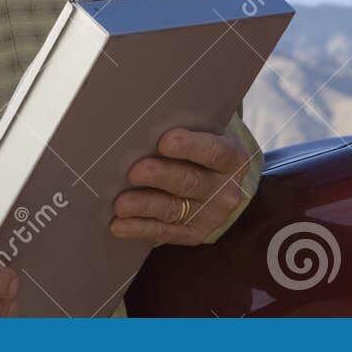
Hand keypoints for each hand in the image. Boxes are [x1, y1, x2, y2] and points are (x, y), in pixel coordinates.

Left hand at [110, 127, 250, 245]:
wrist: (223, 186)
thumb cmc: (203, 149)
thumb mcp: (208, 133)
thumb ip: (188, 125)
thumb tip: (147, 118)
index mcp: (232, 158)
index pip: (213, 151)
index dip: (190, 146)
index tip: (165, 141)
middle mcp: (224, 189)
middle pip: (189, 182)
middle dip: (160, 176)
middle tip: (135, 172)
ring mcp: (209, 215)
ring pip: (172, 209)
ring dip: (144, 206)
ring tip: (120, 204)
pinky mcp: (192, 234)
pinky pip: (164, 232)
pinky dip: (139, 228)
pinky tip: (118, 225)